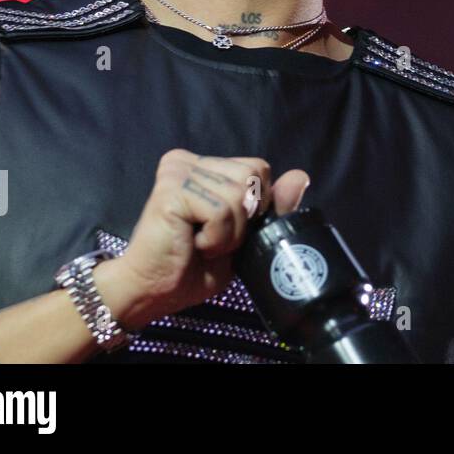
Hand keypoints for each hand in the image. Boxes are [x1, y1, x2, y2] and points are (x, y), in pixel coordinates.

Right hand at [97, 149, 309, 330]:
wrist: (151, 292)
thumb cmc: (192, 267)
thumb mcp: (244, 235)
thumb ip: (272, 205)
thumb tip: (301, 176)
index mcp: (205, 166)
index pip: (258, 168)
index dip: (256, 206)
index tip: (225, 230)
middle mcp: (189, 161)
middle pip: (253, 177)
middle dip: (243, 220)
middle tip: (210, 239)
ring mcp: (179, 171)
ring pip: (240, 196)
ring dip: (228, 234)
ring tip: (199, 243)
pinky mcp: (172, 188)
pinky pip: (222, 211)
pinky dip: (216, 238)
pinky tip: (192, 244)